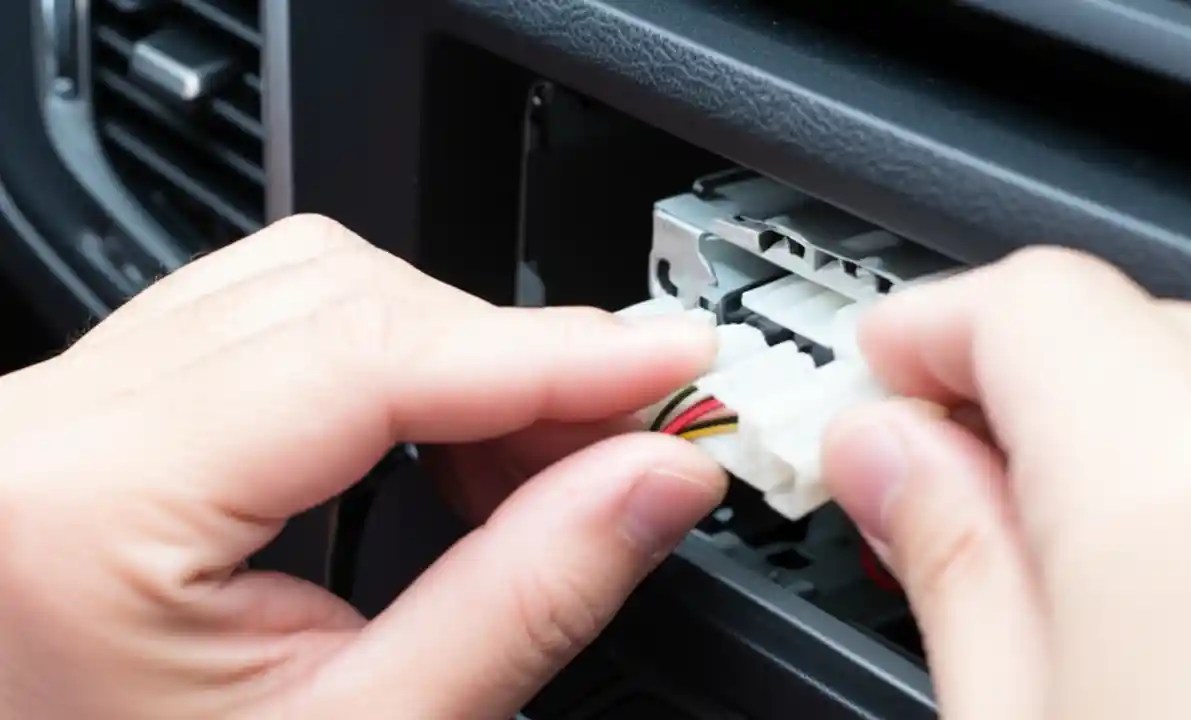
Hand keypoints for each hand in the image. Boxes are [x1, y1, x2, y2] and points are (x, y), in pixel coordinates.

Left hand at [0, 215, 726, 719]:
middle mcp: (51, 428)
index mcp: (84, 508)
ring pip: (312, 288)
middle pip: (344, 300)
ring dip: (458, 358)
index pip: (365, 358)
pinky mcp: (108, 419)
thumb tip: (652, 479)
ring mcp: (70, 412)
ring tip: (541, 455)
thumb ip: (526, 600)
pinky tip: (448, 442)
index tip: (667, 363)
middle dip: (516, 363)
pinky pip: (271, 323)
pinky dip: (392, 365)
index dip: (549, 352)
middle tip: (630, 435)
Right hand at [823, 247, 1190, 718]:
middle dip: (1022, 375)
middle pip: (1142, 330)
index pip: (1039, 305)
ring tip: (1044, 533)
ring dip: (1126, 427)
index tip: (879, 372)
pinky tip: (1169, 583)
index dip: (930, 326)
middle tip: (932, 459)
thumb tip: (889, 456)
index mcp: (1189, 516)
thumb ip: (951, 576)